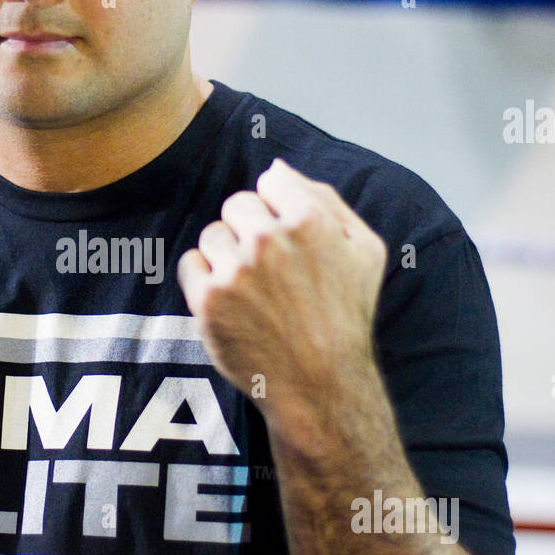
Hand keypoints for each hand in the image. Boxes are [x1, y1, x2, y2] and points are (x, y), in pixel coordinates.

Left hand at [176, 158, 386, 428]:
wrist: (320, 384)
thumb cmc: (346, 317)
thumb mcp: (365, 251)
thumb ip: (325, 200)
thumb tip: (277, 169)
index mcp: (310, 220)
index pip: (270, 182)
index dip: (278, 210)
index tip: (287, 241)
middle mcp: (269, 240)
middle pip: (236, 205)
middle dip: (249, 230)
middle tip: (270, 271)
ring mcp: (235, 270)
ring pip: (212, 234)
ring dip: (225, 255)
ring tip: (252, 290)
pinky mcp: (208, 300)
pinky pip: (190, 263)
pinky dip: (203, 280)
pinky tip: (230, 302)